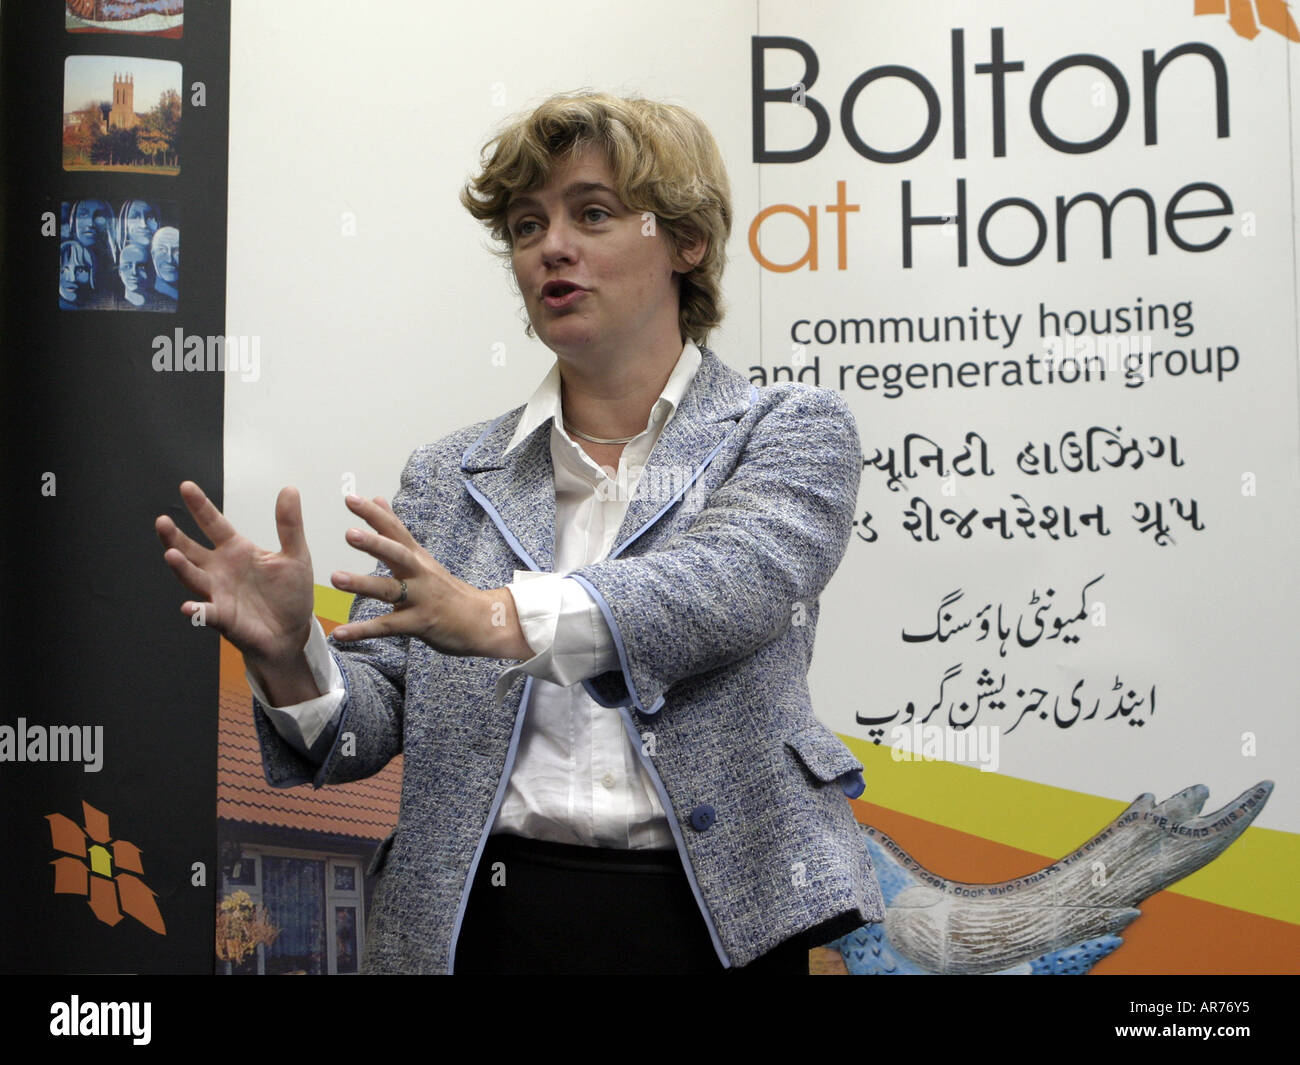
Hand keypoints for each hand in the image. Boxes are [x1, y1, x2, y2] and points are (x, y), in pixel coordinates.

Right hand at [155, 481, 315, 666]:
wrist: (292, 632)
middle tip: (163, 521)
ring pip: (193, 578)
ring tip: (171, 554)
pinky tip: (190, 607)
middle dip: (175, 536)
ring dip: (181, 567)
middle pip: (191, 549)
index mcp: (236, 550)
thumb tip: (289, 489)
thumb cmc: (289, 594)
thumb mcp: (295, 555)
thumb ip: (289, 524)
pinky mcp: (223, 617)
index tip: (187, 486)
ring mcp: (217, 593)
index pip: (214, 523)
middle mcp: (220, 569)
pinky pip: (207, 613)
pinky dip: (197, 611)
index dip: (200, 506)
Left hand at [329, 494, 519, 657]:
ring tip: (336, 578)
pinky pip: (388, 627)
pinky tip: (340, 633)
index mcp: (417, 557)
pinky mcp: (419, 623)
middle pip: (397, 554)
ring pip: (390, 589)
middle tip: (349, 533)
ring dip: (363, 584)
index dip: (375, 515)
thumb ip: (396, 531)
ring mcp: (420, 598)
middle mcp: (419, 574)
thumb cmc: (447, 590)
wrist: (484, 620)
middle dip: (374, 544)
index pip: (395, 530)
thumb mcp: (423, 557)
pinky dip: (363, 631)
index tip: (352, 498)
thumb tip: (378, 499)